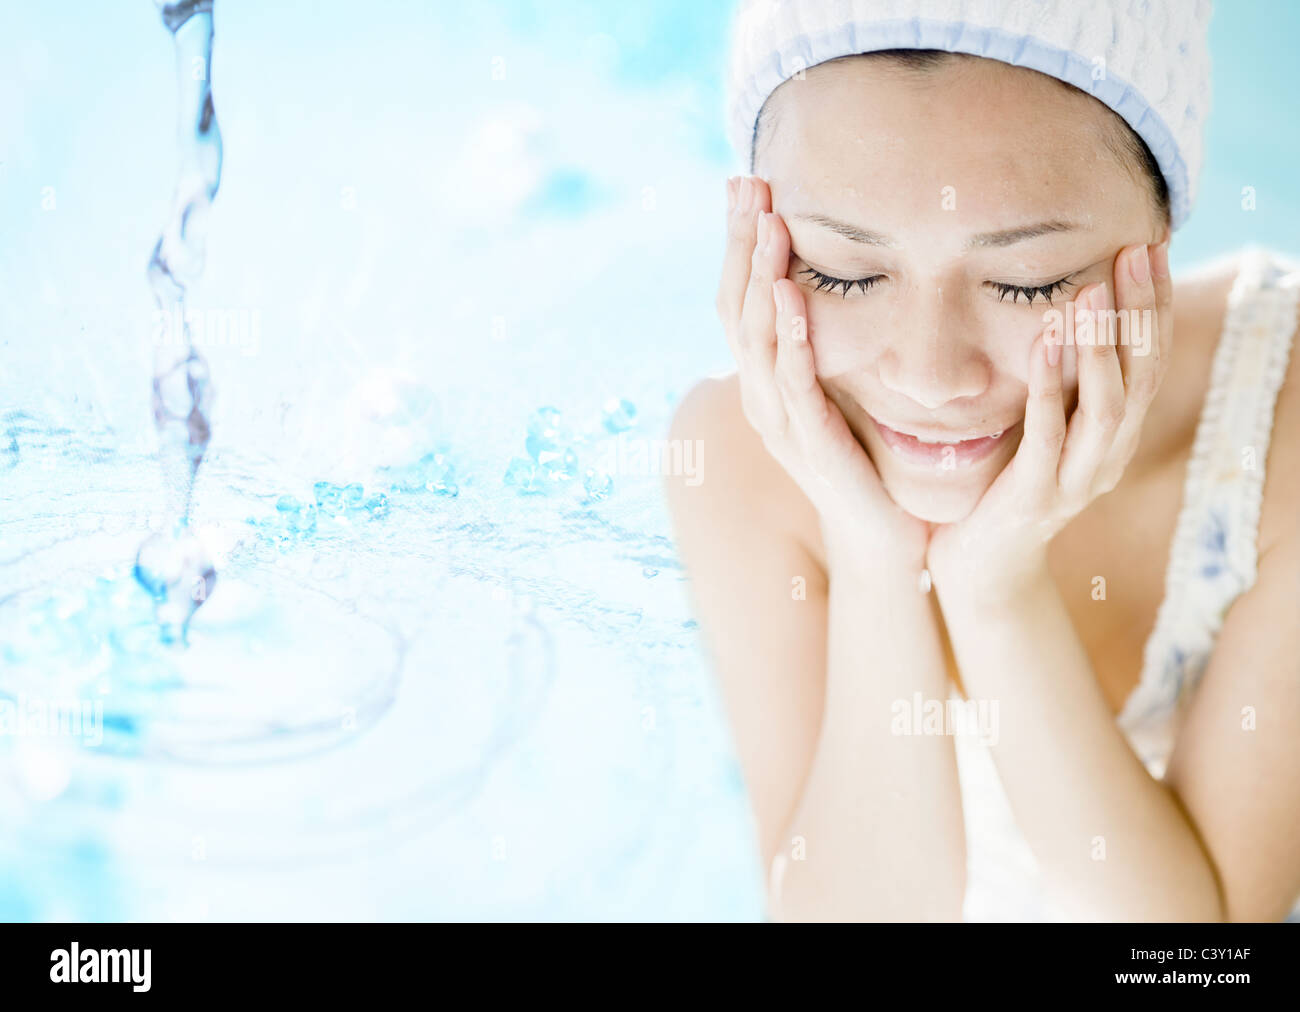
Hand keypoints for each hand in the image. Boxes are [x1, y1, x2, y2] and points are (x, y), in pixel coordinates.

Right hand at [717, 176, 930, 572]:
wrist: (884, 540)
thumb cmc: (868, 464)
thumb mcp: (842, 392)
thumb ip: (829, 345)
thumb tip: (834, 285)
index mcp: (765, 382)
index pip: (740, 301)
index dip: (737, 244)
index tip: (747, 185)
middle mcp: (760, 398)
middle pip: (735, 309)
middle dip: (739, 245)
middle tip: (746, 183)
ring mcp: (779, 423)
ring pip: (756, 339)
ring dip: (761, 278)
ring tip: (768, 224)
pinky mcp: (810, 443)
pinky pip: (792, 383)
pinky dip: (789, 337)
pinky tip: (792, 295)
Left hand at [926, 242, 1172, 601]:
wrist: (978, 567)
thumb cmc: (1004, 487)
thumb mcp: (1042, 429)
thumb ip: (1060, 386)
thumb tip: (1059, 314)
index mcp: (1114, 439)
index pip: (1149, 363)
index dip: (1154, 307)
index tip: (1148, 249)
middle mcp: (1107, 459)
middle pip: (1141, 378)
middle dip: (1140, 314)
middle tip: (1134, 254)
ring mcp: (1075, 482)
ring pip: (1107, 409)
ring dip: (1101, 348)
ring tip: (1090, 294)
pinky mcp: (1035, 497)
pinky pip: (1049, 436)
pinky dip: (1050, 388)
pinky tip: (1045, 345)